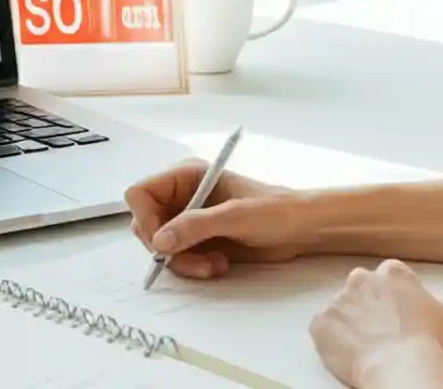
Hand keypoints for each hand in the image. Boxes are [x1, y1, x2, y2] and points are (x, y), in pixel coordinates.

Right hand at [123, 159, 306, 278]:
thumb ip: (194, 226)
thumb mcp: (235, 216)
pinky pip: (177, 257)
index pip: (140, 194)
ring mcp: (188, 218)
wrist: (302, 229)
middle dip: (167, 248)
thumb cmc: (275, 211)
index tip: (162, 245)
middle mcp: (181, 195)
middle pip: (146, 224)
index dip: (145, 219)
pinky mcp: (197, 240)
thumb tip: (158, 242)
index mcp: (186, 176)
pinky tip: (219, 264)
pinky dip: (192, 266)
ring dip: (183, 262)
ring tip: (214, 264)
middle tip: (194, 261)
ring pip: (161, 246)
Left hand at [309, 259, 442, 387]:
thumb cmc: (434, 344)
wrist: (402, 367)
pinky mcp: (320, 324)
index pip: (392, 275)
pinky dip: (331, 339)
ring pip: (341, 308)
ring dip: (350, 322)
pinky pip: (322, 329)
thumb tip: (441, 307)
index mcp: (393, 274)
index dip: (397, 295)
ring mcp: (337, 301)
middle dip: (369, 303)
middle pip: (362, 287)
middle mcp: (361, 280)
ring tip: (364, 345)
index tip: (402, 313)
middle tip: (382, 330)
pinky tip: (346, 353)